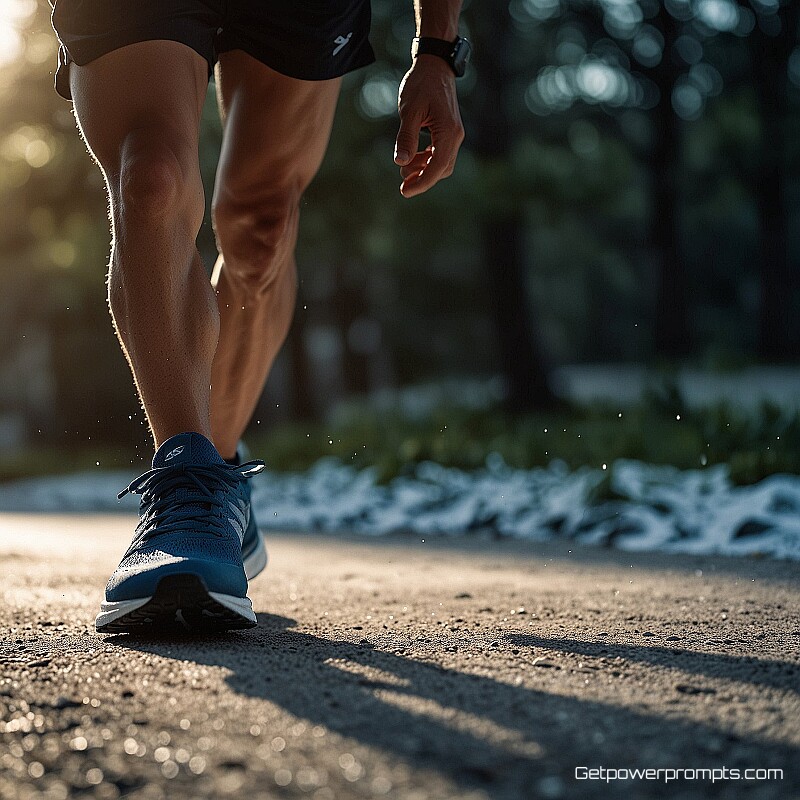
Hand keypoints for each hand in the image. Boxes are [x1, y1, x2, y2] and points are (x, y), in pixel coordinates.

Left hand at [394, 54, 464, 197]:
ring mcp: (454, 134)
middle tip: (401, 182)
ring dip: (423, 170)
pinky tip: (413, 156)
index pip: (437, 167)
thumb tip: (401, 162)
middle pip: (441, 169)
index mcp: (448, 132)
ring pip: (441, 164)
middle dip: (422, 179)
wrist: (435, 64)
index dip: (421, 183)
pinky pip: (440, 154)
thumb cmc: (421, 84)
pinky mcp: (449, 132)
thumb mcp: (409, 111)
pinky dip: (427, 160)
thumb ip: (406, 138)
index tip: (405, 191)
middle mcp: (455, 136)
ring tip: (404, 166)